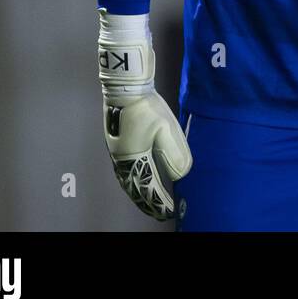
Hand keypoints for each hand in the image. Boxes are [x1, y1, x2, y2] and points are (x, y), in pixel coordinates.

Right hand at [98, 11, 192, 219]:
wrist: (125, 87)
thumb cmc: (146, 107)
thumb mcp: (166, 128)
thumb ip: (174, 153)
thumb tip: (179, 175)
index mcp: (132, 159)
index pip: (147, 187)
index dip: (159, 201)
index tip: (169, 211)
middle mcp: (121, 160)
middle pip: (134, 188)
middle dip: (148, 201)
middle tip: (160, 211)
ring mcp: (118, 152)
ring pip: (128, 180)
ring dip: (140, 192)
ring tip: (150, 201)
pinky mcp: (119, 143)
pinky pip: (126, 170)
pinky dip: (134, 180)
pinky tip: (141, 178)